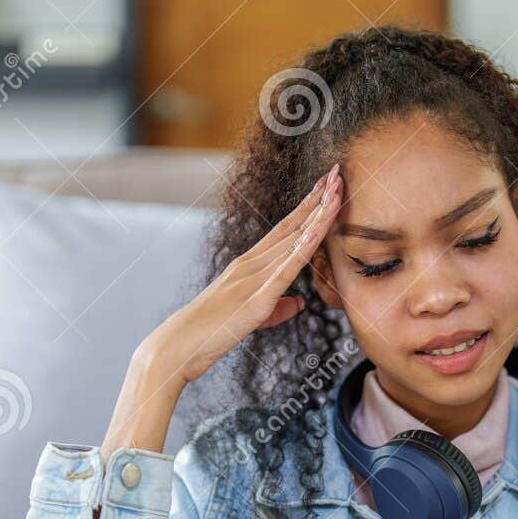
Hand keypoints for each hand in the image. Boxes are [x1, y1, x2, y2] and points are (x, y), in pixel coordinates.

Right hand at [99, 163, 342, 460]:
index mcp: (249, 266)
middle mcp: (252, 263)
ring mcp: (254, 277)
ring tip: (337, 189)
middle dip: (317, 199)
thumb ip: (277, 308)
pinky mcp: (257, 298)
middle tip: (338, 172)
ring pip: (293, 240)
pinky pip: (287, 267)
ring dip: (318, 214)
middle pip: (292, 226)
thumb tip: (299, 303)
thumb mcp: (251, 318)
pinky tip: (320, 229)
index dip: (307, 208)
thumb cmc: (209, 333)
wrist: (179, 346)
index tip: (326, 187)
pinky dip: (305, 246)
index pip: (285, 230)